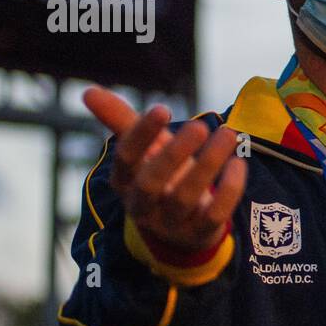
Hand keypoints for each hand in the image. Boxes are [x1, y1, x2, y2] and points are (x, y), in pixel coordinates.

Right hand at [83, 86, 247, 255]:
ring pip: (186, 197)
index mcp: (124, 181)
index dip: (141, 135)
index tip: (162, 109)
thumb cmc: (160, 176)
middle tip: (198, 127)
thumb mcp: (143, 150)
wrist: (181, 228)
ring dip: (208, 164)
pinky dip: (228, 190)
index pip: (125, 159)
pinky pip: (214, 216)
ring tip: (227, 135)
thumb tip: (87, 92)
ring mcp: (171, 223)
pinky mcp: (199, 234)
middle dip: (174, 154)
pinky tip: (238, 164)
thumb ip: (119, 121)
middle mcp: (143, 206)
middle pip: (151, 184)